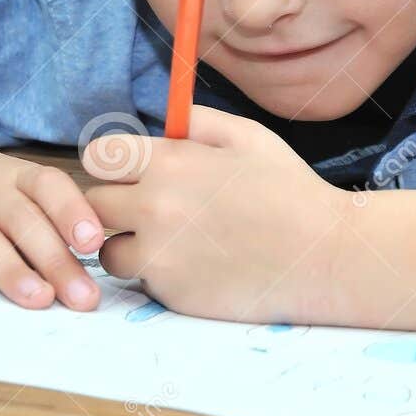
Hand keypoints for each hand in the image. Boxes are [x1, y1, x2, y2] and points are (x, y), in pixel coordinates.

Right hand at [0, 132, 104, 308]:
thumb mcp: (15, 186)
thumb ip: (49, 219)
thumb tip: (93, 270)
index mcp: (15, 176)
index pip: (47, 186)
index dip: (71, 211)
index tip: (94, 242)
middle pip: (21, 220)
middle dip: (54, 259)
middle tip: (81, 296)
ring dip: (9, 268)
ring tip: (36, 298)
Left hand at [80, 106, 354, 323]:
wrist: (322, 256)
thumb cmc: (289, 191)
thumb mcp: (248, 137)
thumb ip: (198, 122)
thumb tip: (166, 122)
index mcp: (169, 163)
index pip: (98, 157)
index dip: (112, 164)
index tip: (129, 173)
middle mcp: (154, 208)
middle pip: (93, 205)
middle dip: (115, 205)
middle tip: (148, 210)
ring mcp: (159, 255)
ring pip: (108, 250)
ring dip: (127, 245)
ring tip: (168, 242)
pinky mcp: (169, 293)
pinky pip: (140, 281)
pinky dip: (156, 275)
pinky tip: (192, 266)